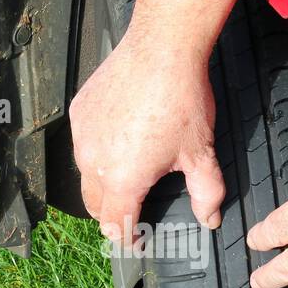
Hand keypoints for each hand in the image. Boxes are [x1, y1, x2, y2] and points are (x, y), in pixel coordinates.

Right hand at [69, 33, 223, 242]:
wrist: (162, 48)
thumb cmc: (181, 100)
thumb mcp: (201, 154)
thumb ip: (207, 194)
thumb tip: (209, 218)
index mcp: (122, 180)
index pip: (115, 226)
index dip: (128, 239)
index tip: (139, 239)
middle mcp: (93, 162)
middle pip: (95, 207)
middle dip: (114, 216)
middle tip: (136, 210)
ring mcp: (82, 136)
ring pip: (86, 176)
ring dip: (104, 184)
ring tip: (130, 174)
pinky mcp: (79, 112)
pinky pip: (83, 144)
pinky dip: (98, 151)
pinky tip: (122, 139)